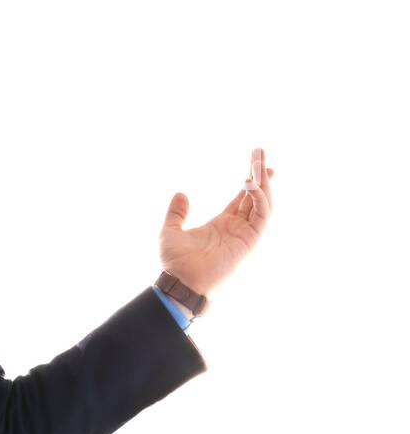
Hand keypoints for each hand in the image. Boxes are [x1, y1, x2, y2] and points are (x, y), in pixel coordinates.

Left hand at [159, 147, 274, 296]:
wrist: (180, 281)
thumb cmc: (175, 262)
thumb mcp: (170, 231)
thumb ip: (176, 212)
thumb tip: (180, 193)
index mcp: (222, 223)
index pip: (243, 197)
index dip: (251, 180)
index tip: (257, 161)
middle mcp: (237, 227)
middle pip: (256, 195)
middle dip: (260, 173)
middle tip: (260, 151)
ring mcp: (244, 233)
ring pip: (263, 203)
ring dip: (263, 183)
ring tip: (258, 164)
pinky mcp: (249, 240)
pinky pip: (261, 216)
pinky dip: (260, 199)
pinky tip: (251, 184)